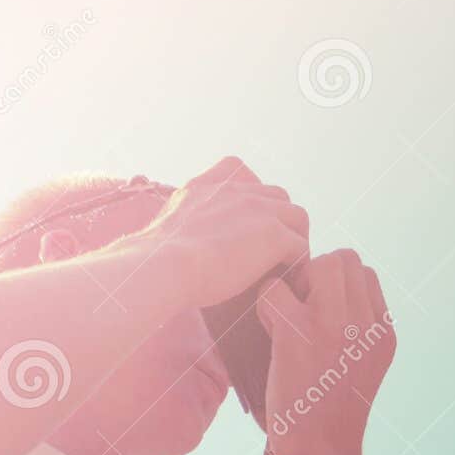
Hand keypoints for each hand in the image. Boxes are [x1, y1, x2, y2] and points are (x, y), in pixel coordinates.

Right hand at [125, 157, 309, 309]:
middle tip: (275, 252)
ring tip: (288, 267)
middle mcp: (233, 190)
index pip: (237, 171)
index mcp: (204, 187)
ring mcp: (257, 209)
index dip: (251, 195)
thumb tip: (166, 249)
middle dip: (280, 220)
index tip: (248, 222)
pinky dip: (299, 265)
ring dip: (296, 239)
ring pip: (296, 217)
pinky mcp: (273, 235)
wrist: (159, 267)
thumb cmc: (153, 264)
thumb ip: (175, 229)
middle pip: (276, 195)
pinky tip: (290, 283)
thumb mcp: (159, 231)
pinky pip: (301, 246)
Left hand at [257, 249, 394, 454]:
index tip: (321, 312)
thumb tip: (324, 289)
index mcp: (383, 332)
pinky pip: (273, 289)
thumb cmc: (331, 413)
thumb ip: (357, 328)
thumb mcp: (364, 366)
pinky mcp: (299, 334)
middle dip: (317, 274)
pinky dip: (265, 304)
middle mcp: (366, 324)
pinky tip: (270, 333)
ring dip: (294, 285)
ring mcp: (335, 326)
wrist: (322, 452)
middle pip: (343, 258)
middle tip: (301, 310)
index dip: (337, 284)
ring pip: (316, 263)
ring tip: (287, 322)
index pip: (364, 274)